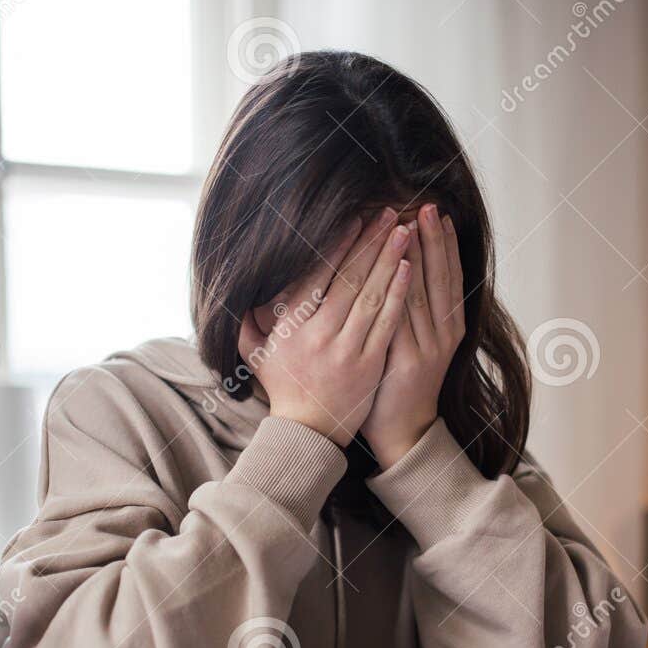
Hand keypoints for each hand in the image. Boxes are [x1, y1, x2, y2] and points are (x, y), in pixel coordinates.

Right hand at [239, 208, 412, 447]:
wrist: (308, 435)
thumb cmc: (283, 390)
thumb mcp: (256, 356)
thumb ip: (246, 323)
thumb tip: (237, 293)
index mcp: (291, 328)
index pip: (316, 276)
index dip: (337, 245)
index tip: (353, 219)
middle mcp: (319, 336)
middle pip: (348, 279)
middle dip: (370, 242)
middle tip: (388, 212)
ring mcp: (347, 351)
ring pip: (371, 296)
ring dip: (389, 260)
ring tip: (404, 231)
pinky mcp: (370, 365)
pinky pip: (387, 323)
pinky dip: (398, 294)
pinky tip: (409, 269)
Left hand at [362, 205, 465, 465]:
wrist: (403, 433)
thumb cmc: (398, 386)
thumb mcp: (410, 343)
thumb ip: (408, 311)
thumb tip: (398, 270)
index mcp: (448, 327)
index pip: (448, 276)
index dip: (445, 244)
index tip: (438, 213)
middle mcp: (444, 334)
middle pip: (441, 277)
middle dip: (434, 239)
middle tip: (428, 205)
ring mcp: (429, 348)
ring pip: (424, 291)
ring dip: (420, 255)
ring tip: (414, 222)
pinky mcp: (410, 361)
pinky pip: (405, 318)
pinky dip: (405, 290)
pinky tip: (403, 266)